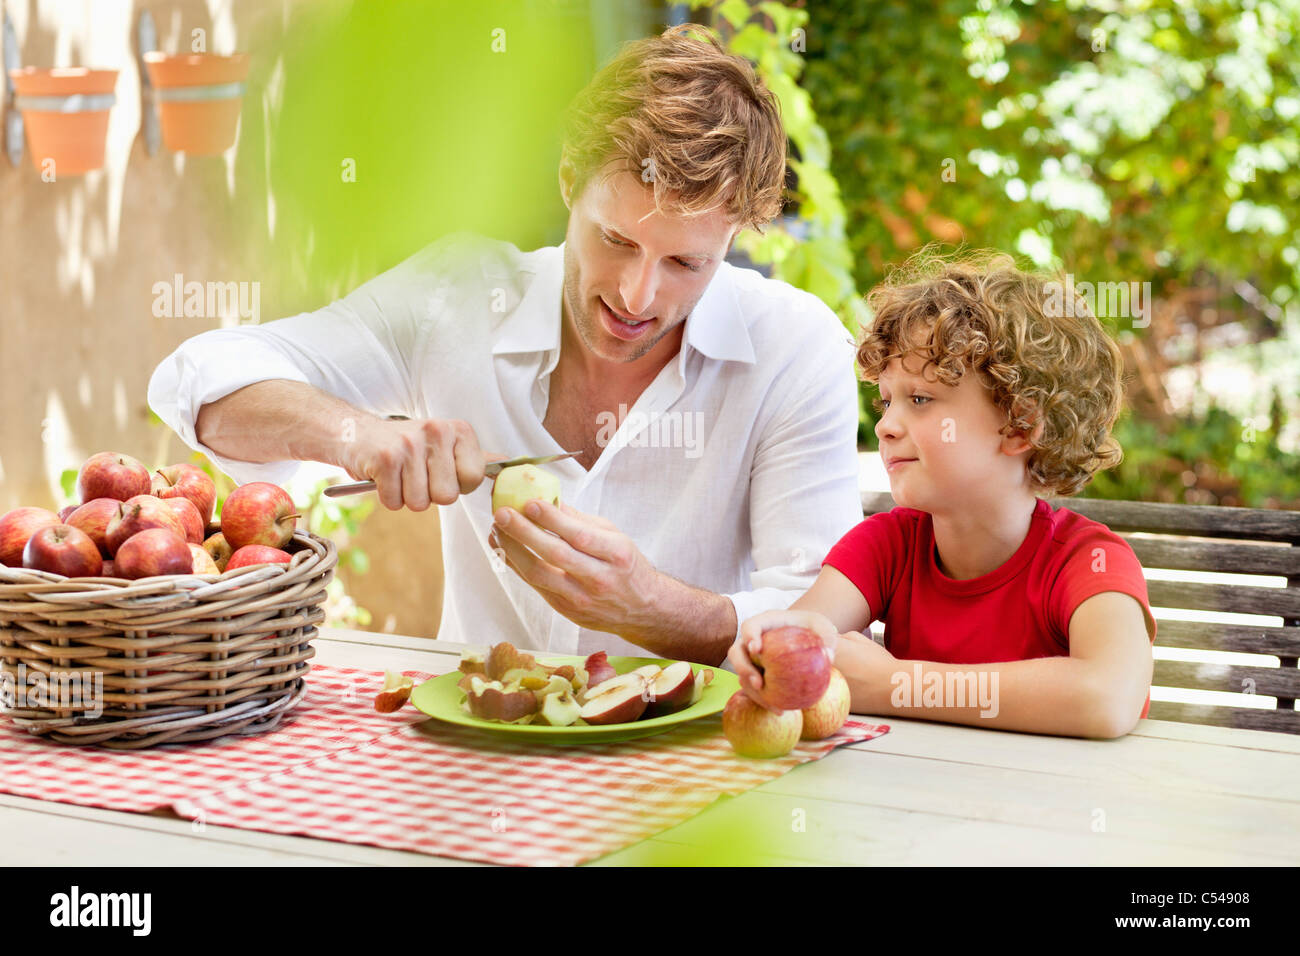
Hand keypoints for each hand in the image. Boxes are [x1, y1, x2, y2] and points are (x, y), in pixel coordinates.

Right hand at [337, 417, 490, 511]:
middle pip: (447, 496)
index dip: (457, 485)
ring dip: (407, 496)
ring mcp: (409, 444)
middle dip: (430, 494)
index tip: (441, 471)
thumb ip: (477, 458)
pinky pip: (395, 502)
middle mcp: (437, 431)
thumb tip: (512, 466)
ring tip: (400, 474)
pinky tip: (384, 476)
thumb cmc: (408, 446)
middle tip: (417, 474)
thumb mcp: (447, 444)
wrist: (358, 434)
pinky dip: (388, 496)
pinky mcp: (384, 459)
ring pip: (419, 503)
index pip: (474, 479)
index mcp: (459, 429)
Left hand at [488, 499, 659, 636]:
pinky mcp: (566, 610)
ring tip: (496, 530)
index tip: (530, 502)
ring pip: (539, 574)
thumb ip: (581, 521)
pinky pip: (535, 586)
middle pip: (555, 555)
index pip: (580, 536)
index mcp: (616, 554)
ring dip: (513, 550)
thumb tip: (548, 499)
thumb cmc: (627, 567)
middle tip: (502, 514)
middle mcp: (599, 579)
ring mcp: (581, 598)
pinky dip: (515, 565)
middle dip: (524, 532)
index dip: (552, 519)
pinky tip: (503, 549)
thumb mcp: (615, 537)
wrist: (642, 609)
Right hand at [729, 609, 838, 709]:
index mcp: (765, 623)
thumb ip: (827, 637)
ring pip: (742, 675)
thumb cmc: (814, 629)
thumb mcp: (824, 628)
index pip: (750, 626)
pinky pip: (754, 689)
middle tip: (758, 683)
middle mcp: (753, 641)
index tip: (756, 649)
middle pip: (736, 653)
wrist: (808, 639)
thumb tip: (828, 655)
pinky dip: (764, 700)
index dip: (749, 636)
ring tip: (772, 705)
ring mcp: (752, 659)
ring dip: (753, 692)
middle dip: (743, 668)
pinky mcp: (757, 675)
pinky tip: (781, 712)